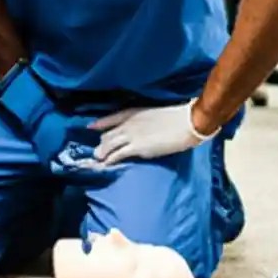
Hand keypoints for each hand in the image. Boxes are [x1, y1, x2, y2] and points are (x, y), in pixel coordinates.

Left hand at [89, 102, 213, 164]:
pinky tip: (106, 165)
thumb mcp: (156, 115)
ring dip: (102, 153)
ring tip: (97, 159)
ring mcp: (132, 134)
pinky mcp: (137, 147)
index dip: (100, 123)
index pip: (111, 117)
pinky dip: (110, 160)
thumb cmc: (177, 118)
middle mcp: (129, 122)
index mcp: (134, 112)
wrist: (187, 122)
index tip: (90, 127)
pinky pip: (117, 155)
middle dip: (101, 143)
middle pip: (108, 134)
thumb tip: (142, 130)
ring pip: (109, 144)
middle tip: (97, 151)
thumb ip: (145, 122)